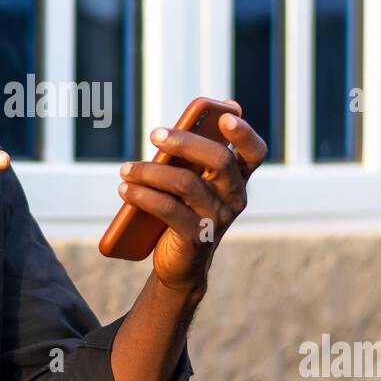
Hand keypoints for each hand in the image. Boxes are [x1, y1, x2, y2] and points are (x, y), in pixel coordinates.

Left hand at [116, 99, 266, 292]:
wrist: (180, 264)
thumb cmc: (183, 211)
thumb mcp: (190, 182)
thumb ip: (188, 158)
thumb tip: (168, 133)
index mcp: (237, 179)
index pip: (254, 152)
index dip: (244, 134)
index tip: (226, 116)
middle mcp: (235, 197)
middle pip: (219, 160)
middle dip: (185, 142)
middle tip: (155, 134)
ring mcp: (218, 218)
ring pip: (186, 183)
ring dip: (150, 171)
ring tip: (126, 169)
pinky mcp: (197, 237)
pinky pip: (168, 209)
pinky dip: (143, 196)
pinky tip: (125, 189)